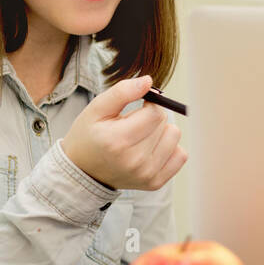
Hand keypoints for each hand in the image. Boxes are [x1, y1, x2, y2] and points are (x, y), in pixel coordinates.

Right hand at [61, 75, 187, 191]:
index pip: (155, 113)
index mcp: (117, 141)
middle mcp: (134, 161)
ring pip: (174, 137)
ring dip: (161, 132)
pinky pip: (180, 156)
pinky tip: (151, 149)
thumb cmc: (89, 137)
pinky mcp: (155, 183)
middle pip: (165, 124)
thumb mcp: (96, 109)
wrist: (83, 171)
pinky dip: (169, 149)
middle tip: (133, 126)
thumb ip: (122, 91)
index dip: (149, 105)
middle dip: (152, 119)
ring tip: (141, 137)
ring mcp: (146, 175)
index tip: (137, 109)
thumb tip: (148, 81)